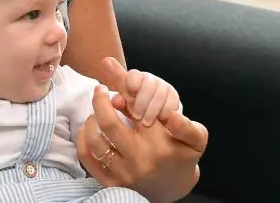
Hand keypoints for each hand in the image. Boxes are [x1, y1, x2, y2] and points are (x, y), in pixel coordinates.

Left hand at [78, 59, 208, 202]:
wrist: (173, 189)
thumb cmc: (182, 157)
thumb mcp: (196, 140)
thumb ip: (187, 125)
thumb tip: (171, 115)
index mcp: (158, 145)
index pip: (135, 111)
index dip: (123, 95)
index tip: (117, 89)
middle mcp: (138, 159)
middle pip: (108, 124)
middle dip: (99, 101)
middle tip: (99, 90)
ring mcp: (122, 173)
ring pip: (94, 140)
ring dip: (91, 120)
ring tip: (96, 112)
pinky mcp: (110, 182)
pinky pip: (87, 158)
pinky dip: (83, 139)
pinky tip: (89, 129)